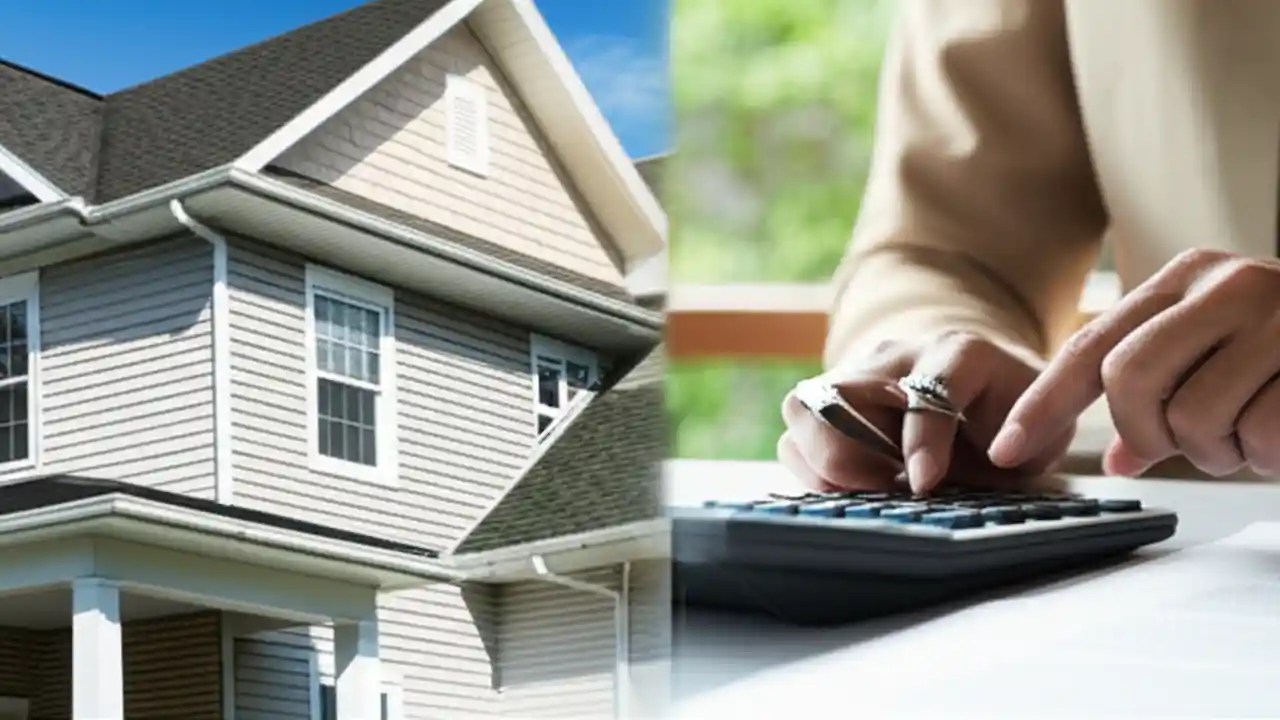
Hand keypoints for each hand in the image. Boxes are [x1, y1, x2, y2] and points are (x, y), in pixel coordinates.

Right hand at [779, 332, 1073, 493]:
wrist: (978, 386)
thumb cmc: (1010, 414)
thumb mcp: (1043, 425)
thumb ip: (1029, 439)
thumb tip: (1000, 457)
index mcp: (960, 352)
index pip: (930, 388)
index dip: (923, 439)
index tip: (924, 484)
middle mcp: (897, 353)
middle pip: (843, 393)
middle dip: (852, 453)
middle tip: (884, 490)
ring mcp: (853, 373)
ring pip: (803, 407)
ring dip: (823, 462)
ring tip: (865, 491)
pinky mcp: (826, 400)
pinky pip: (793, 435)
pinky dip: (810, 469)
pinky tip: (851, 488)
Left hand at [990, 249, 1279, 477]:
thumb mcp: (1219, 358)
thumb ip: (1157, 395)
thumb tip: (1116, 456)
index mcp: (1190, 275)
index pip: (1091, 345)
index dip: (1042, 404)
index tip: (1006, 449)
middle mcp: (1231, 282)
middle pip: (1127, 379)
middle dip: (1144, 432)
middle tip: (1178, 444)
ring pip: (1192, 418)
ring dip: (1216, 450)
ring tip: (1250, 434)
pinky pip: (1260, 438)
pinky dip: (1264, 456)